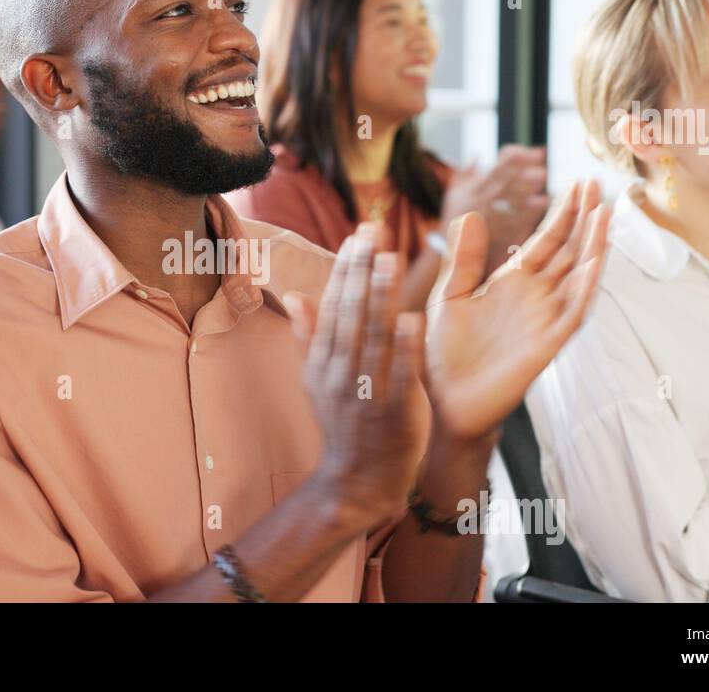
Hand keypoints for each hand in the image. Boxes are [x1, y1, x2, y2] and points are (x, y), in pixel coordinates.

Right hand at [283, 225, 429, 525]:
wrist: (359, 479)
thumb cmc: (343, 424)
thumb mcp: (316, 381)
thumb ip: (309, 335)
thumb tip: (295, 293)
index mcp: (323, 362)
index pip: (333, 305)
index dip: (346, 268)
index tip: (359, 234)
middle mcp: (340, 373)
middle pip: (351, 313)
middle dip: (362, 270)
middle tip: (375, 231)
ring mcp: (366, 393)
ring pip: (374, 338)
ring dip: (381, 297)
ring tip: (390, 259)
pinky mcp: (395, 413)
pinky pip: (400, 376)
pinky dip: (406, 349)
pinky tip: (413, 318)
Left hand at [424, 180, 609, 441]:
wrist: (444, 400)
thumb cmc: (444, 353)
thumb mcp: (449, 296)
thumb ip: (464, 259)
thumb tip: (471, 214)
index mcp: (512, 282)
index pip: (546, 240)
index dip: (564, 213)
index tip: (580, 183)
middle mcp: (535, 296)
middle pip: (569, 250)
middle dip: (584, 218)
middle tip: (598, 183)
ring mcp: (545, 318)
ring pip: (578, 276)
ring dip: (593, 246)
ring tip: (604, 212)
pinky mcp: (548, 343)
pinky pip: (574, 311)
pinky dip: (586, 286)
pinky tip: (596, 260)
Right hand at [440, 145, 548, 270]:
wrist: (447, 248)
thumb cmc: (454, 215)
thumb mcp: (454, 192)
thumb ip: (466, 173)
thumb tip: (477, 154)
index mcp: (470, 190)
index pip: (492, 172)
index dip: (509, 161)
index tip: (526, 152)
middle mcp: (478, 203)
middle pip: (503, 187)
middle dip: (521, 177)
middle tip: (541, 170)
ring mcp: (486, 220)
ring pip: (509, 207)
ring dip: (527, 198)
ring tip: (543, 189)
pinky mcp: (493, 235)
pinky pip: (512, 225)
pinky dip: (527, 215)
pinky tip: (541, 205)